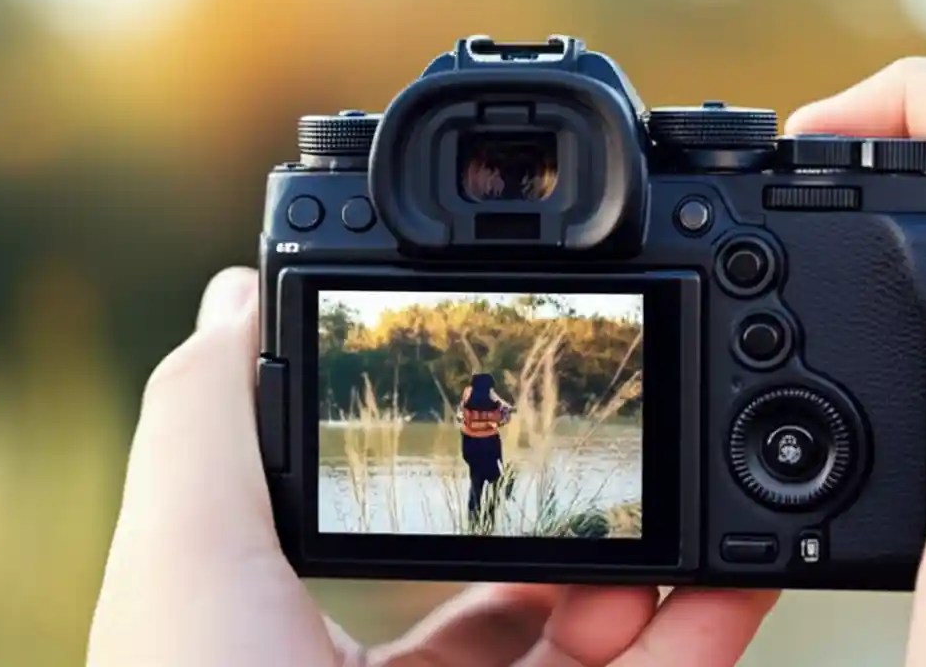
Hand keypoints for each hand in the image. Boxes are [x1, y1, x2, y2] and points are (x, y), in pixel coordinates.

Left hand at [87, 268, 777, 666]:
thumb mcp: (187, 555)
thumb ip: (209, 416)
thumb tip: (235, 296)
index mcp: (300, 642)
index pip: (395, 547)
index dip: (471, 483)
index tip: (528, 421)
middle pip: (514, 607)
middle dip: (588, 540)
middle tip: (637, 475)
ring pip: (594, 658)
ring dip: (662, 587)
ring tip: (703, 518)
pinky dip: (700, 647)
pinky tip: (738, 589)